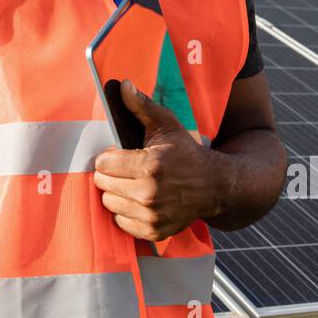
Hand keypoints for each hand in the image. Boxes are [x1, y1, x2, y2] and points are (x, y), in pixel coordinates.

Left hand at [92, 79, 221, 241]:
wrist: (214, 185)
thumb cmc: (185, 152)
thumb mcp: (166, 125)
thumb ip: (142, 106)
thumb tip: (123, 85)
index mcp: (150, 166)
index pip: (103, 164)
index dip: (110, 156)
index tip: (121, 155)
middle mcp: (149, 194)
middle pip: (103, 184)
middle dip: (110, 174)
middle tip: (126, 169)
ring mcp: (152, 216)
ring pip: (109, 203)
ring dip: (116, 193)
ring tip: (132, 183)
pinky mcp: (154, 231)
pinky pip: (121, 223)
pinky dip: (125, 212)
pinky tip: (138, 200)